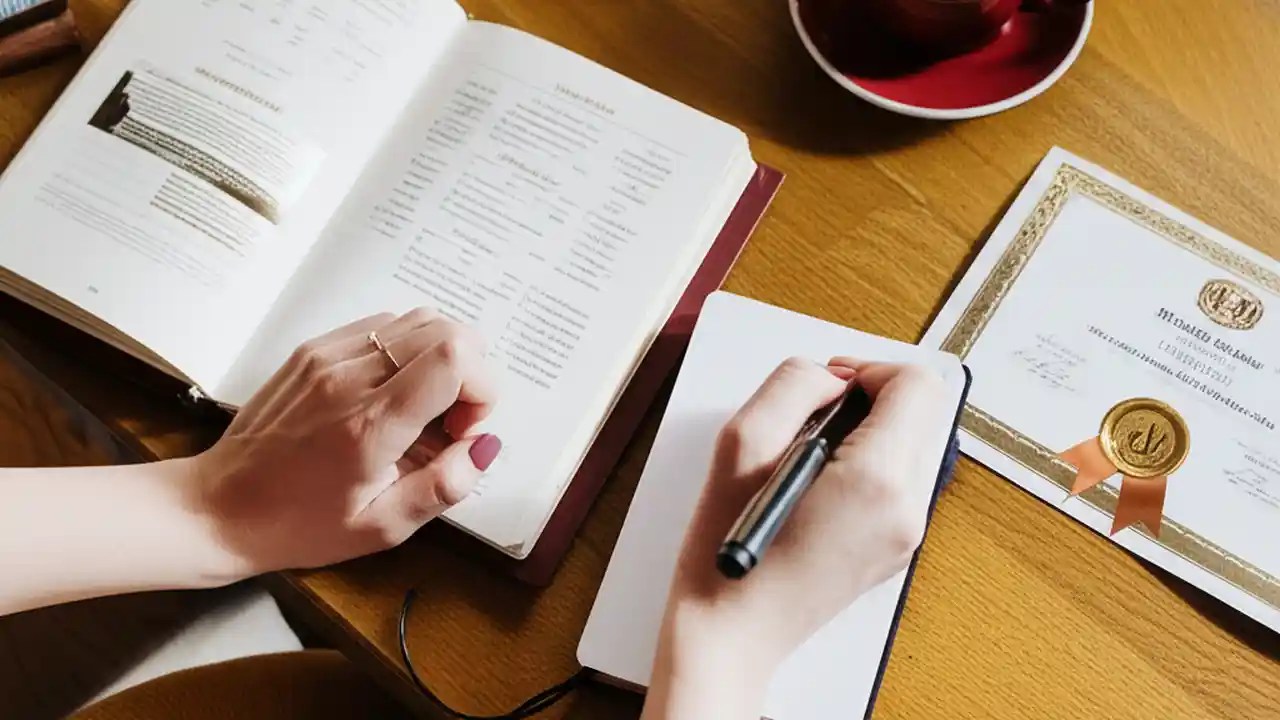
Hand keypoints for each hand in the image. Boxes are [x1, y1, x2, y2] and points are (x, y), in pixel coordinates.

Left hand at [190, 308, 500, 580]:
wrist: (218, 508)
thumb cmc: (299, 526)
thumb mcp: (382, 529)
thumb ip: (444, 487)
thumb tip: (484, 446)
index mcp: (370, 425)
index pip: (455, 357)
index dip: (481, 388)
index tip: (462, 431)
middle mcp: (349, 377)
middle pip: (446, 329)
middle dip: (469, 373)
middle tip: (447, 423)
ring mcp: (328, 355)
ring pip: (418, 320)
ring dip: (440, 359)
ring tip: (419, 410)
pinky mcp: (314, 349)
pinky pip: (384, 326)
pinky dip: (406, 353)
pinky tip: (389, 397)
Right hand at [643, 357, 947, 718]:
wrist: (732, 630)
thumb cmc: (728, 547)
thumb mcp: (742, 441)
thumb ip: (795, 385)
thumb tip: (835, 379)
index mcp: (875, 480)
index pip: (916, 386)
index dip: (870, 369)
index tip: (829, 385)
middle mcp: (905, 509)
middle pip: (923, 413)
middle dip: (871, 399)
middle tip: (811, 419)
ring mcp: (905, 534)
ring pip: (912, 444)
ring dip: (868, 432)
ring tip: (808, 457)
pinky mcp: (895, 547)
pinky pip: (899, 480)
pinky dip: (866, 465)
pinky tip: (817, 485)